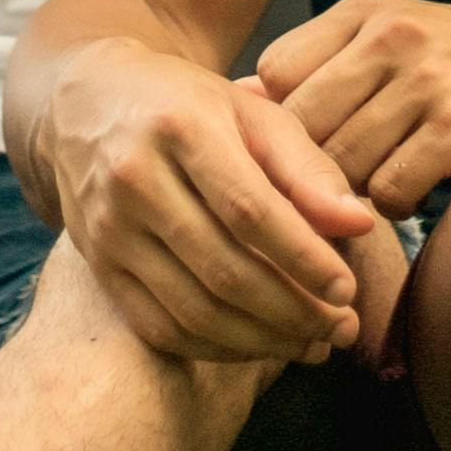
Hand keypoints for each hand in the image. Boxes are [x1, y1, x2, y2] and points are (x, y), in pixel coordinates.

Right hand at [36, 35, 379, 362]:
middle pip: (223, 269)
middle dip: (294, 311)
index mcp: (180, 127)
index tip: (348, 289)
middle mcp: (133, 179)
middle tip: (343, 328)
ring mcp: (107, 228)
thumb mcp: (253, 113)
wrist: (90, 103)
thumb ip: (308, 167)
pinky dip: (217, 348)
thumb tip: (361, 226)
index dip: (303, 258)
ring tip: (313, 344)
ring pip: (193, 310)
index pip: (249, 210)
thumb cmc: (191, 106)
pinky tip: (260, 345)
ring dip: (263, 340)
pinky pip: (160, 327)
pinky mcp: (97, 266)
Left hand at [254, 0, 450, 215]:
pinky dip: (393, 204)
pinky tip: (416, 186)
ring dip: (352, 188)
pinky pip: (386, 193)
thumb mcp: (393, 38)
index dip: (280, 118)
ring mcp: (427, 81)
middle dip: (308, 164)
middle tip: (331, 181)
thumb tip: (236, 98)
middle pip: (299, 125)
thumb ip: (322, 62)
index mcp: (367, 9)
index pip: (274, 72)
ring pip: (339, 164)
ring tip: (379, 178)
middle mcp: (392, 35)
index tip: (302, 141)